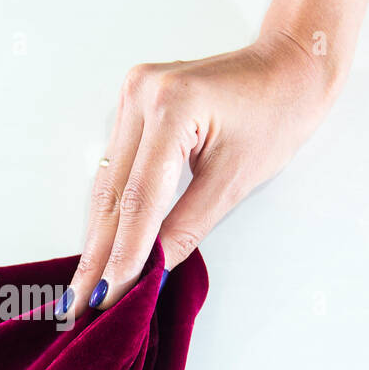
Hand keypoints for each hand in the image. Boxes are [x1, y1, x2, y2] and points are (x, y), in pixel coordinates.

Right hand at [64, 29, 342, 315]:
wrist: (289, 66)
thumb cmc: (277, 114)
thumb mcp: (236, 179)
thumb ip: (188, 227)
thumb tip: (152, 272)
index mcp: (173, 106)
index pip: (139, 197)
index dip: (122, 253)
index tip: (108, 296)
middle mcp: (142, 94)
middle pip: (112, 192)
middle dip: (98, 253)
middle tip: (78, 303)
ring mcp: (133, 95)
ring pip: (107, 182)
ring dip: (98, 235)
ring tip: (84, 284)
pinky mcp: (133, 104)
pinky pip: (116, 166)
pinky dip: (111, 208)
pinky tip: (100, 244)